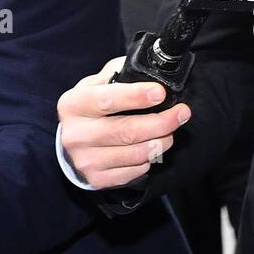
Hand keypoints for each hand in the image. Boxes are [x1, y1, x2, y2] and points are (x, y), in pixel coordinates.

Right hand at [57, 56, 190, 188]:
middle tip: (182, 113)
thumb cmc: (91, 108)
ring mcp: (85, 160)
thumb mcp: (96, 84)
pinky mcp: (97, 179)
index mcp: (74, 105)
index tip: (160, 93)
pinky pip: (135, 170)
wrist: (71, 142)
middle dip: (162, 122)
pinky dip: (150, 159)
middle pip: (126, 131)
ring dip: (161, 142)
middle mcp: (75, 134)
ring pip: (136, 154)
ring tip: (170, 131)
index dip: (136, 97)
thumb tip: (151, 73)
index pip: (106, 100)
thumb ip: (119, 74)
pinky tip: (151, 147)